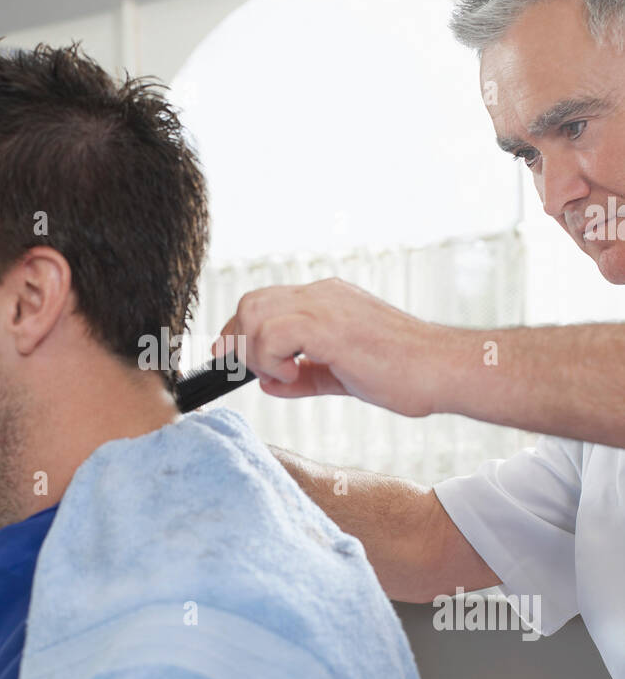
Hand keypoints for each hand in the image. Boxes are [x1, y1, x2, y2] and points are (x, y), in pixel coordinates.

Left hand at [212, 277, 446, 416]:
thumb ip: (306, 376)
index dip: (240, 333)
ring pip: (254, 313)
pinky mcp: (331, 326)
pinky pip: (274, 333)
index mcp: (327, 300)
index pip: (264, 303)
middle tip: (253, 374)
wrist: (443, 370)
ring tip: (281, 376)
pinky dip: (271, 359)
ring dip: (255, 352)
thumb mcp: (343, 376)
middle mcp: (323, 294)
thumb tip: (268, 383)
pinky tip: (292, 376)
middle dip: (238, 342)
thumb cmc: (405, 374)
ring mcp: (327, 305)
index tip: (235, 362)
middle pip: (250, 303)